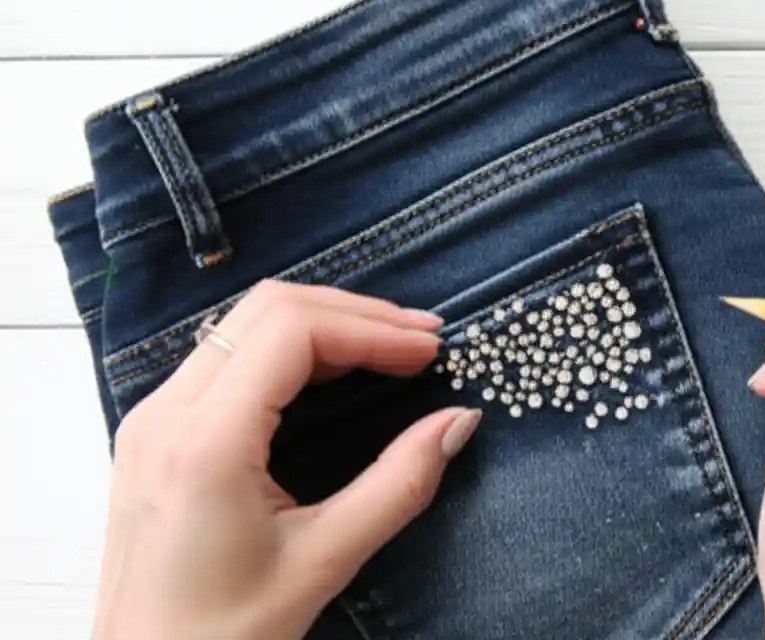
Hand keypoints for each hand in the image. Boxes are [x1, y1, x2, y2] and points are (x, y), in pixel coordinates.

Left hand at [93, 281, 481, 639]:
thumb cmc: (223, 634)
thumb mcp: (324, 561)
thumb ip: (399, 484)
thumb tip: (460, 422)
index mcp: (204, 443)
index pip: (292, 331)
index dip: (371, 328)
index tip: (429, 350)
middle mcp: (165, 414)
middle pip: (267, 309)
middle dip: (354, 314)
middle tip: (422, 340)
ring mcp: (153, 419)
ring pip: (244, 325)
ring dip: (322, 324)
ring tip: (390, 349)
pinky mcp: (157, 433)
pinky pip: (227, 357)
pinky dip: (290, 349)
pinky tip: (335, 372)